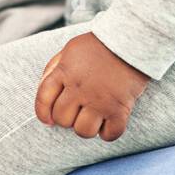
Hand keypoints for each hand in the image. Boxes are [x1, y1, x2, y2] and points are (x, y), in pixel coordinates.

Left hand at [34, 32, 150, 140]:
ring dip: (87, 127)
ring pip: (83, 131)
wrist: (131, 40)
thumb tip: (45, 103)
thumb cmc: (99, 46)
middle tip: (79, 109)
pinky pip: (109, 134)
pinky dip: (109, 132)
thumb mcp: (70, 50)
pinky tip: (110, 120)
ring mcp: (99, 99)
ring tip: (94, 116)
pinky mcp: (119, 108)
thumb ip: (53, 71)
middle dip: (68, 118)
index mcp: (64, 71)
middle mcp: (79, 88)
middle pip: (62, 119)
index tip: (48, 119)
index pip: (43, 100)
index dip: (43, 114)